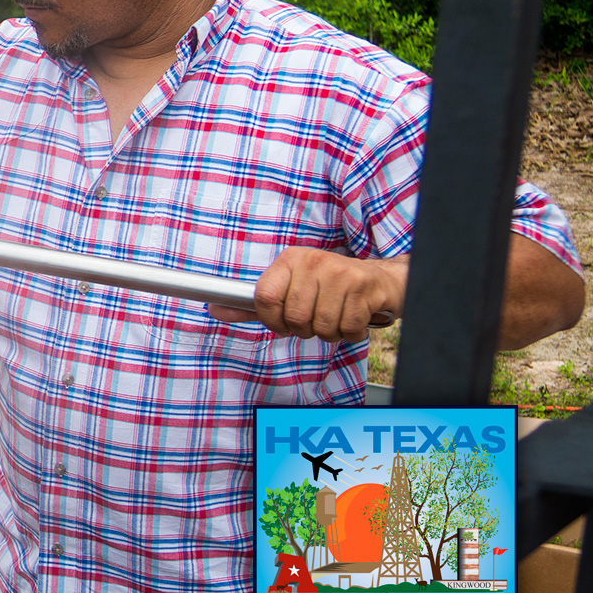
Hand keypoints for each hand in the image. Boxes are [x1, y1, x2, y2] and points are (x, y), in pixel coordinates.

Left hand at [208, 247, 406, 341]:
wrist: (380, 280)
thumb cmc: (327, 289)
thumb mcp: (289, 289)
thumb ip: (253, 304)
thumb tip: (213, 310)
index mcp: (290, 259)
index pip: (264, 297)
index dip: (272, 320)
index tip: (282, 323)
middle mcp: (313, 261)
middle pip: (294, 317)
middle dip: (304, 329)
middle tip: (314, 320)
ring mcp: (340, 272)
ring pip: (322, 326)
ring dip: (329, 333)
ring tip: (335, 317)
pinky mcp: (364, 286)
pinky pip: (348, 328)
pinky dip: (351, 333)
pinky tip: (353, 318)